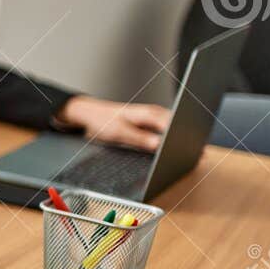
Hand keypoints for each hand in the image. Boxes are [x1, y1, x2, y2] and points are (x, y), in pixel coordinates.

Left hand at [55, 96, 169, 151]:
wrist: (90, 115)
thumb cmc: (102, 120)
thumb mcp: (119, 132)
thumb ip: (140, 138)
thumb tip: (158, 145)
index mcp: (150, 113)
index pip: (173, 126)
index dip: (178, 139)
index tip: (179, 151)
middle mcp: (154, 114)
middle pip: (175, 128)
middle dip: (178, 141)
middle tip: (178, 155)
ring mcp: (153, 119)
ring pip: (170, 131)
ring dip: (171, 142)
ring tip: (171, 155)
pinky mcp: (149, 125)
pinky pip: (161, 133)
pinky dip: (163, 142)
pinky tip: (160, 152)